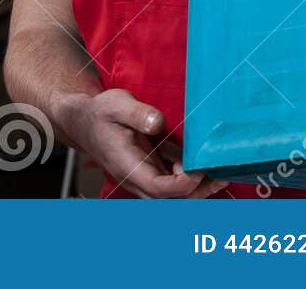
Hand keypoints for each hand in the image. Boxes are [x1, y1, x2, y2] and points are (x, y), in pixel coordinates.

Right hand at [57, 89, 226, 197]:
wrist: (84, 122)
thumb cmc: (99, 113)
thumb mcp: (116, 104)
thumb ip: (137, 113)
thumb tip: (157, 122)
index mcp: (128, 166)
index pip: (160, 188)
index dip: (184, 183)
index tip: (199, 166)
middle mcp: (137, 179)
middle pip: (172, 200)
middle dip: (198, 192)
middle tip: (221, 175)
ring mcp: (145, 177)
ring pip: (175, 196)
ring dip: (198, 189)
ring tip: (221, 173)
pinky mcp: (152, 171)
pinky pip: (174, 184)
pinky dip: (192, 179)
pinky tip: (207, 165)